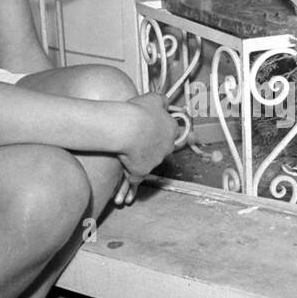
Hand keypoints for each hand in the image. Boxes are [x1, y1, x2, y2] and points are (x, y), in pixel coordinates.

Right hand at [114, 92, 178, 206]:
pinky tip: (125, 198)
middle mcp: (166, 147)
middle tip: (137, 147)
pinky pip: (135, 182)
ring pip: (146, 166)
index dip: (158, 131)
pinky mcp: (141, 171)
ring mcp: (155, 161)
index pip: (169, 132)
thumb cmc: (139, 111)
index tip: (152, 132)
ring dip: (137, 169)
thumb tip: (165, 99)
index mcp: (171, 129)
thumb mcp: (153, 99)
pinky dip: (129, 190)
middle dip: (149, 150)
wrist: (128, 127)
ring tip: (126, 170)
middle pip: (159, 150)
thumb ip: (161, 99)